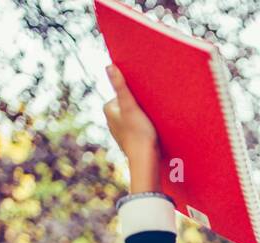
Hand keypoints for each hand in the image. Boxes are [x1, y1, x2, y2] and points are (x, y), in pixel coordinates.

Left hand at [103, 65, 160, 191]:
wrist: (145, 160)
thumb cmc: (139, 132)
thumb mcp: (130, 105)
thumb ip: (120, 85)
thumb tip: (109, 65)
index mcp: (108, 109)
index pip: (125, 93)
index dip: (138, 96)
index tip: (146, 103)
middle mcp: (110, 120)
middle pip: (129, 105)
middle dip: (140, 107)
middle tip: (150, 112)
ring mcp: (119, 132)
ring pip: (134, 117)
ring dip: (143, 118)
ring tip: (151, 124)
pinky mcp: (129, 141)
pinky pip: (137, 129)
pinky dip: (144, 129)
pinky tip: (151, 134)